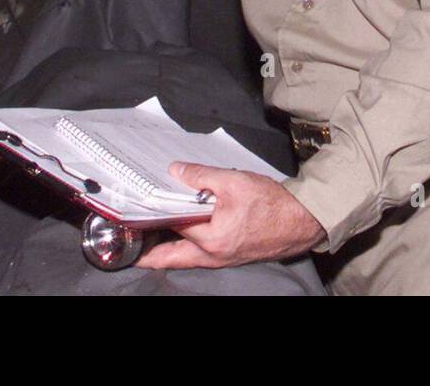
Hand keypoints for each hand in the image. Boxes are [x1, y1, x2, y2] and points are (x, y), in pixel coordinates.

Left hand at [134, 162, 324, 270]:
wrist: (302, 221)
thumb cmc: (273, 204)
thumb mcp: (234, 181)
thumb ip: (201, 177)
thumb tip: (175, 172)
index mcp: (210, 239)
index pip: (169, 225)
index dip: (150, 214)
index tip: (132, 206)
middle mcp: (211, 256)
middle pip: (168, 257)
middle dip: (146, 250)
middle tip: (127, 238)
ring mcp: (219, 259)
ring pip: (181, 259)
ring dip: (163, 249)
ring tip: (145, 237)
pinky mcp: (227, 256)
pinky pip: (196, 255)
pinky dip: (183, 246)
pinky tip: (179, 233)